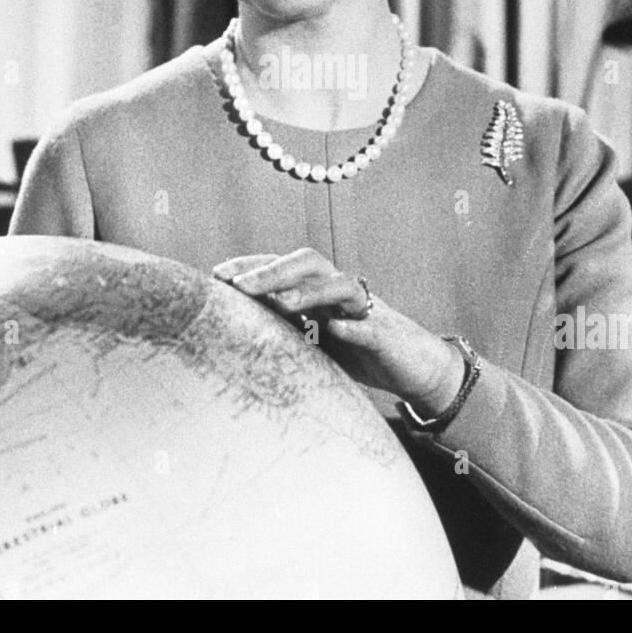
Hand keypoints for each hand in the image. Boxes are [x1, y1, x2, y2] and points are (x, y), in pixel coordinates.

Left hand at [211, 248, 465, 415]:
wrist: (414, 368)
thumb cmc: (358, 353)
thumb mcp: (315, 341)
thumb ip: (285, 329)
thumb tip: (236, 330)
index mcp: (320, 291)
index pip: (283, 266)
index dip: (252, 265)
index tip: (217, 275)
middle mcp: (341, 292)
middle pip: (308, 264)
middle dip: (272, 270)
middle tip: (237, 285)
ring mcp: (366, 310)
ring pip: (339, 286)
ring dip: (309, 292)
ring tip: (279, 303)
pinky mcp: (387, 335)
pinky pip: (371, 327)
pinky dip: (354, 327)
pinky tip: (336, 330)